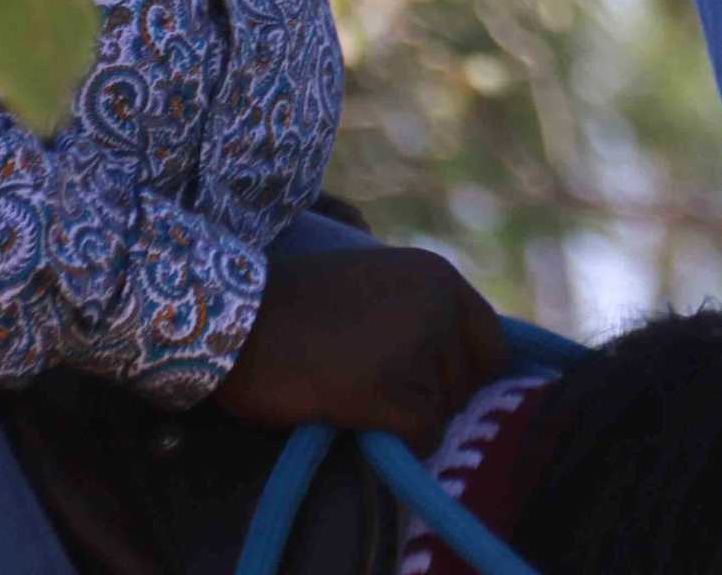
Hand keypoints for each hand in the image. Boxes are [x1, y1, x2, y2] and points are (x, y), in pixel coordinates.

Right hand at [208, 245, 508, 452]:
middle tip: (383, 395)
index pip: (491, 347)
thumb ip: (422, 311)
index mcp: (440, 278)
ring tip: (360, 398)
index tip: (436, 391)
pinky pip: (422, 435)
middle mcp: (439, 306)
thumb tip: (461, 364)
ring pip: (444, 412)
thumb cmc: (292, 306)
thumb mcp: (376, 283)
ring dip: (409, 418)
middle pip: (468, 385)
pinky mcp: (385, 389)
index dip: (467, 377)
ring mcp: (414, 347)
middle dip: (433, 400)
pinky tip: (367, 426)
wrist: (229, 319)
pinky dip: (401, 444)